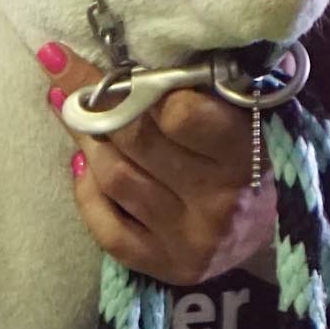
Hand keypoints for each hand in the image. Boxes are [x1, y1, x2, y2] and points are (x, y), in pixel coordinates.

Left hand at [44, 44, 277, 287]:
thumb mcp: (237, 120)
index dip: (145, 90)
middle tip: (70, 79)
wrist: (259, 235)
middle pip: (136, 142)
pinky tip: (83, 167)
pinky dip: (86, 192)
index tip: (118, 69)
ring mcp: (188, 240)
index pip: (183, 115)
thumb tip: (116, 61)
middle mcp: (218, 203)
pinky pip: (105, 227)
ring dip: (87, 142)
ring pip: (114, 179)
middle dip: (98, 106)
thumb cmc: (240, 158)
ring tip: (74, 115)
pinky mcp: (161, 267)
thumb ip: (192, 93)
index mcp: (245, 155)